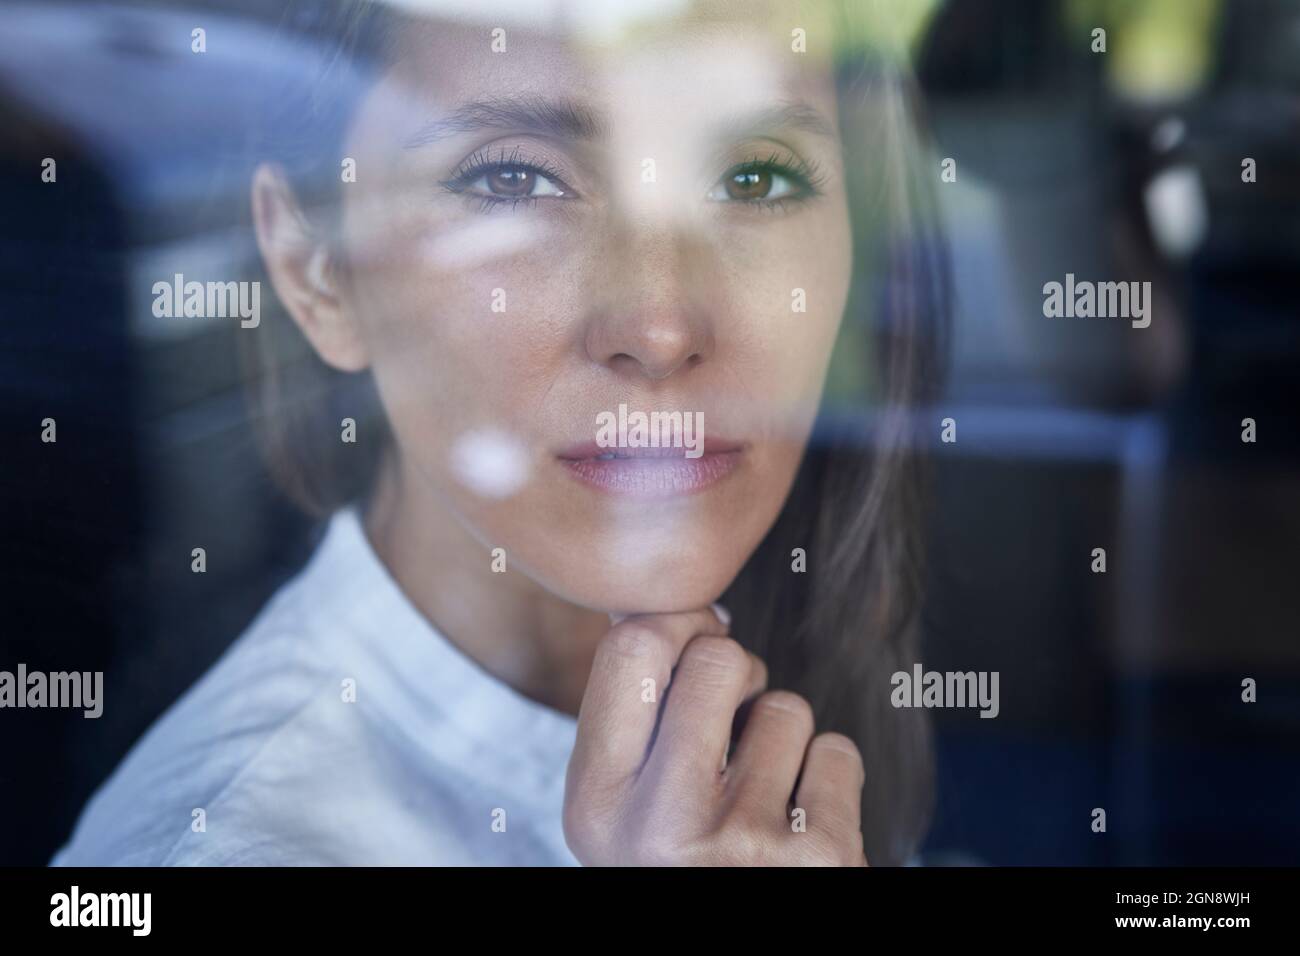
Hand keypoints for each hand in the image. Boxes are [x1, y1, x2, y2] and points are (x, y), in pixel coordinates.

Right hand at [563, 608, 868, 865]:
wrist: (738, 951)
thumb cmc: (677, 863)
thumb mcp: (620, 810)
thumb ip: (629, 718)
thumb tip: (662, 607)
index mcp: (596, 804)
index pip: (631, 646)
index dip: (673, 626)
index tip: (690, 642)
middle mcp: (662, 824)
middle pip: (717, 657)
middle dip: (734, 674)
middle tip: (729, 722)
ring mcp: (747, 843)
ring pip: (785, 706)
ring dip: (781, 737)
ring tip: (761, 795)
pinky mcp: (823, 857)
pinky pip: (838, 750)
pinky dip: (827, 778)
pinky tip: (800, 823)